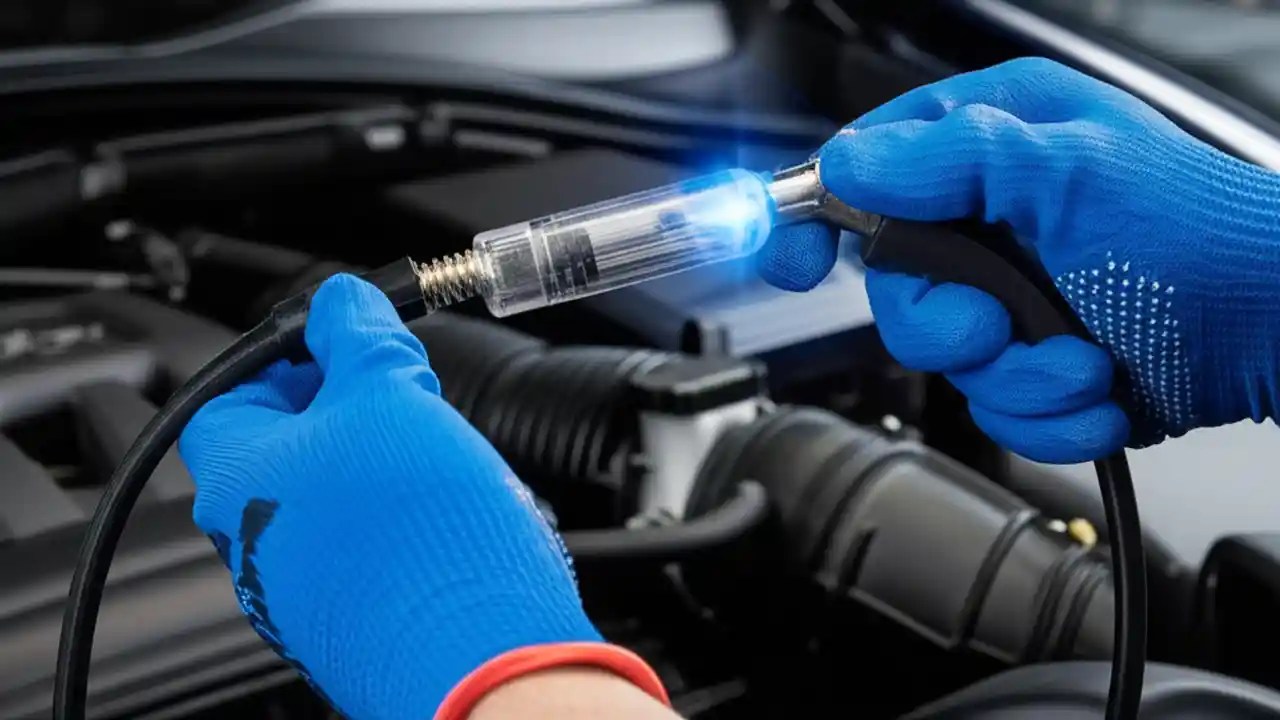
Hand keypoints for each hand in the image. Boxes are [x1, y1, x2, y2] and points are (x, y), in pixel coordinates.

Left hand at [179, 275, 602, 719]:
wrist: (476, 652)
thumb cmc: (418, 532)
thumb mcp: (388, 391)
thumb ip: (359, 334)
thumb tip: (342, 300)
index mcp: (236, 480)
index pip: (231, 392)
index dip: (289, 358)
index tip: (345, 342)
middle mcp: (252, 544)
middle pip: (288, 445)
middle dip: (351, 410)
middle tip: (405, 399)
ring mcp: (299, 589)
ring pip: (331, 498)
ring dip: (381, 465)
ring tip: (435, 461)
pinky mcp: (351, 619)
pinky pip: (364, 550)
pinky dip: (400, 523)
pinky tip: (444, 517)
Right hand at [760, 57, 1279, 461]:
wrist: (1274, 332)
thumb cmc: (1204, 233)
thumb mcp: (1074, 173)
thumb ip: (953, 160)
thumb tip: (852, 164)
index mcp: (987, 140)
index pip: (861, 168)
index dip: (809, 211)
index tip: (786, 257)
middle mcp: (987, 213)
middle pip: (890, 285)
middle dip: (948, 324)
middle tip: (998, 324)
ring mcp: (1007, 290)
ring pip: (938, 357)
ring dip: (1012, 377)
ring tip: (1081, 362)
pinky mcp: (1028, 356)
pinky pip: (988, 404)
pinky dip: (1042, 412)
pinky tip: (1095, 390)